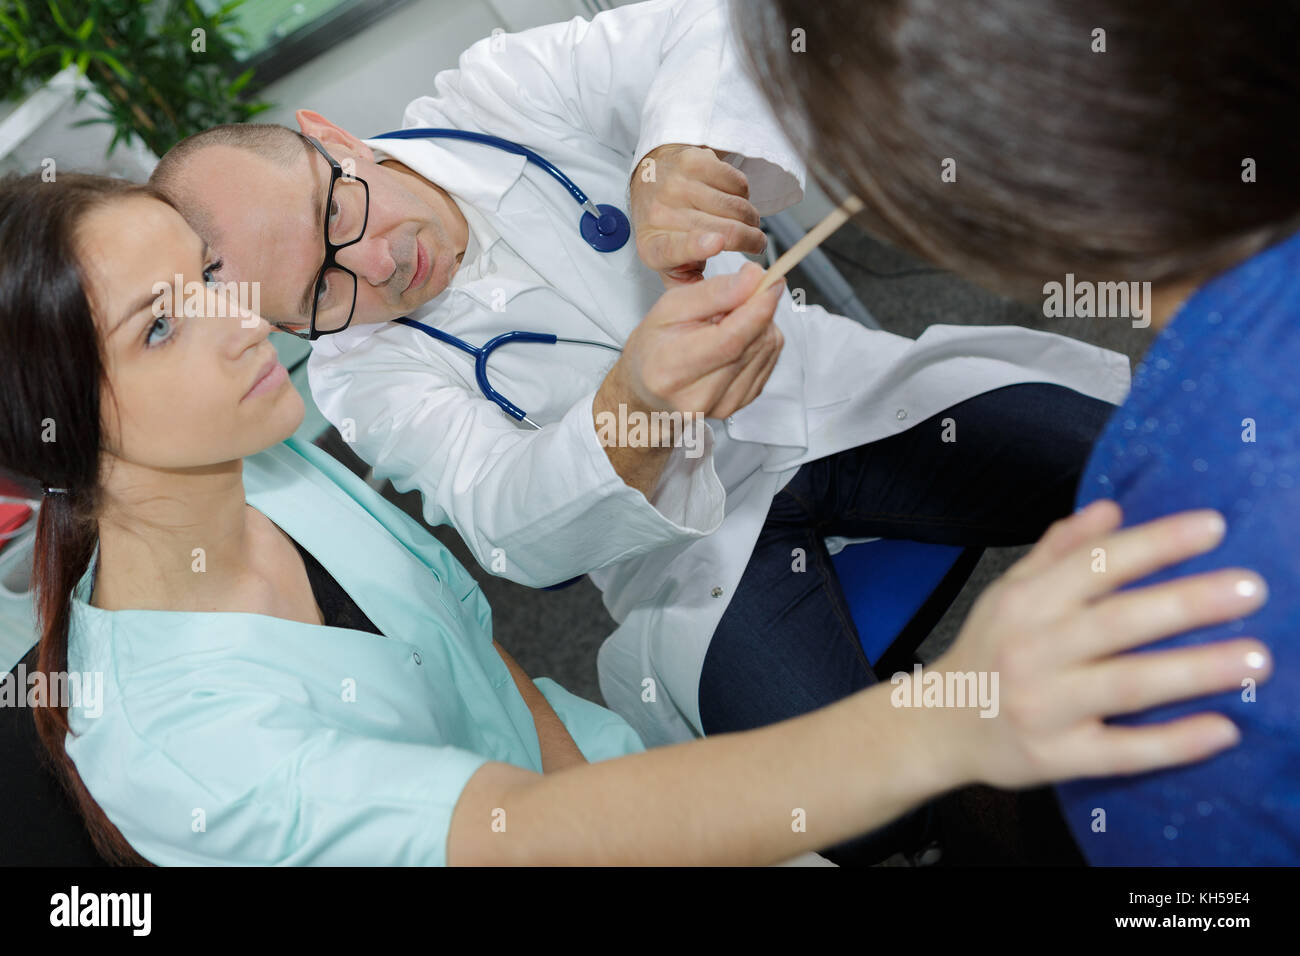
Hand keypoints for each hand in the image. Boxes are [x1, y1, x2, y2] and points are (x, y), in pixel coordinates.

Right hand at [606, 261, 783, 421]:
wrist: (647, 388)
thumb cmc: (654, 345)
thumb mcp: (670, 306)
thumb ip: (713, 292)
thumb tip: (753, 278)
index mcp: (673, 369)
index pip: (732, 339)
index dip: (759, 307)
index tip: (771, 282)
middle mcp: (699, 396)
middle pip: (753, 343)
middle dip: (757, 310)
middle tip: (738, 298)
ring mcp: (722, 406)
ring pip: (766, 350)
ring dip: (759, 326)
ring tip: (727, 324)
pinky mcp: (740, 405)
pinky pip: (768, 362)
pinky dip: (760, 342)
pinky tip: (737, 340)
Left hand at [629, 143, 766, 286]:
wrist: (651, 179)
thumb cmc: (665, 228)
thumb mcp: (669, 265)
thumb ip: (692, 288)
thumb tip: (725, 304)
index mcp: (654, 247)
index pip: (675, 248)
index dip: (697, 246)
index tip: (717, 243)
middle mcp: (660, 213)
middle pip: (723, 230)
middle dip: (751, 240)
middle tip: (757, 244)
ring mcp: (676, 184)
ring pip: (736, 207)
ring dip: (752, 218)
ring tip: (746, 222)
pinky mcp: (694, 160)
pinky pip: (738, 182)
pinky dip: (744, 193)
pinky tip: (732, 199)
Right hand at [926, 501, 1271, 789]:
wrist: (939, 725)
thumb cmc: (986, 652)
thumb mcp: (1008, 592)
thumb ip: (1060, 551)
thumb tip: (1111, 509)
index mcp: (1024, 603)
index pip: (1095, 565)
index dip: (1154, 544)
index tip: (1213, 528)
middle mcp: (1032, 652)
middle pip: (1118, 622)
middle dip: (1187, 603)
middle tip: (1251, 589)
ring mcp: (1045, 707)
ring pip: (1128, 685)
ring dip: (1194, 671)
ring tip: (1257, 659)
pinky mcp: (1058, 757)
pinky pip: (1123, 751)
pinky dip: (1173, 743)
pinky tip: (1223, 730)